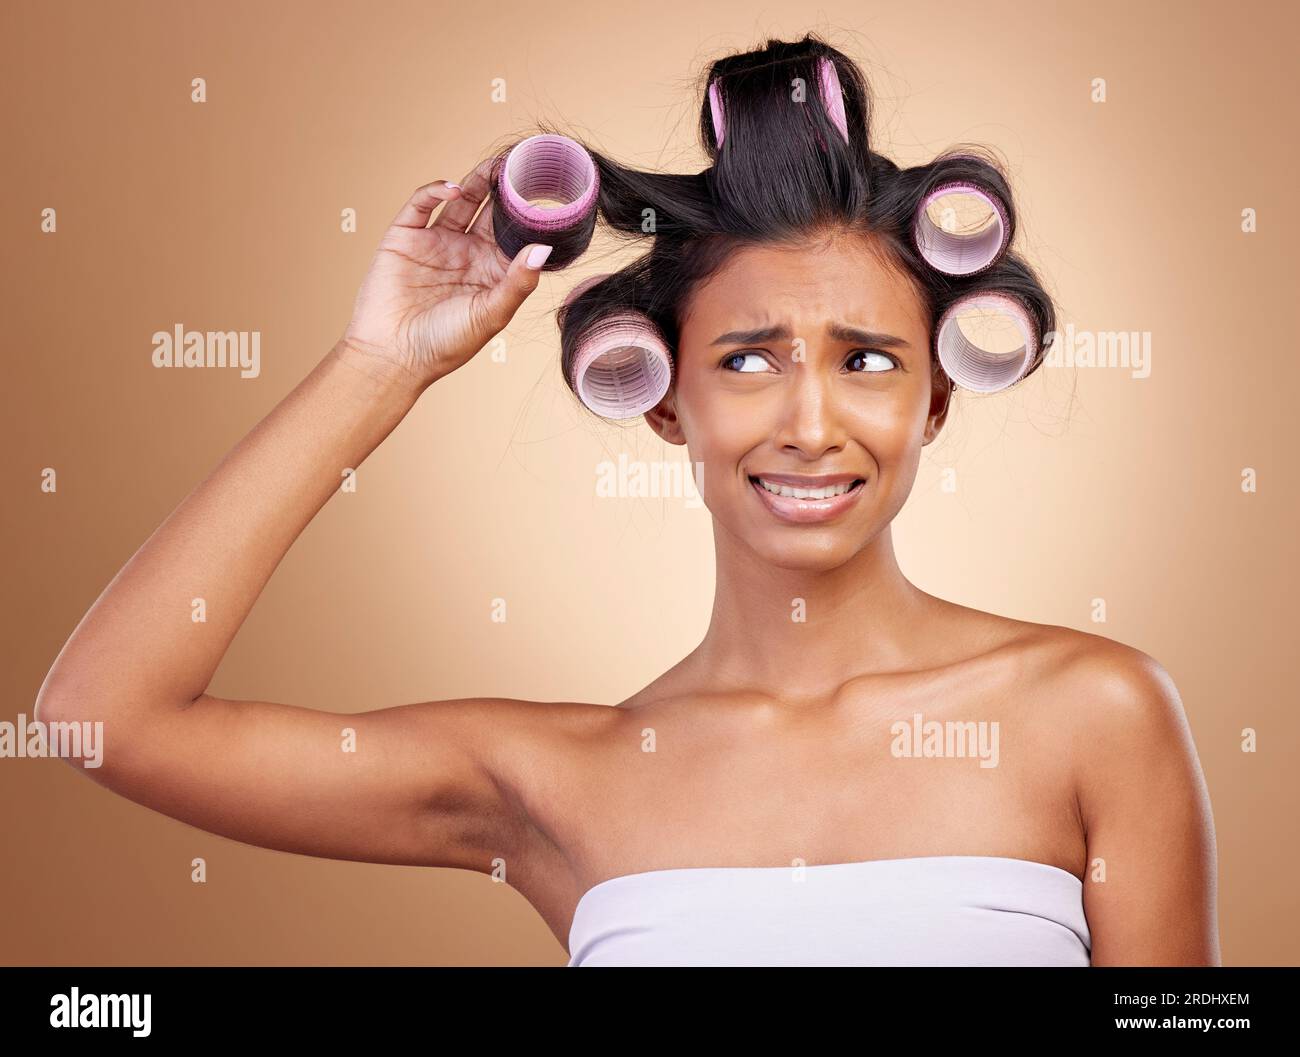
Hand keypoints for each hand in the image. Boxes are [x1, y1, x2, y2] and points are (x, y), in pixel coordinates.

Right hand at [340, 156, 553, 391]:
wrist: (393, 355)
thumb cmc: (445, 344)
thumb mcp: (491, 314)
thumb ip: (518, 282)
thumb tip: (544, 249)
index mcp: (490, 272)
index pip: (514, 234)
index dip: (528, 213)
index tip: (546, 192)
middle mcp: (466, 254)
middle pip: (490, 211)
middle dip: (505, 189)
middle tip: (522, 165)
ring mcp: (436, 243)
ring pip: (460, 202)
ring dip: (476, 182)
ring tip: (495, 167)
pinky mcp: (405, 236)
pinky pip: (422, 204)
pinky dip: (436, 191)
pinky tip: (454, 190)